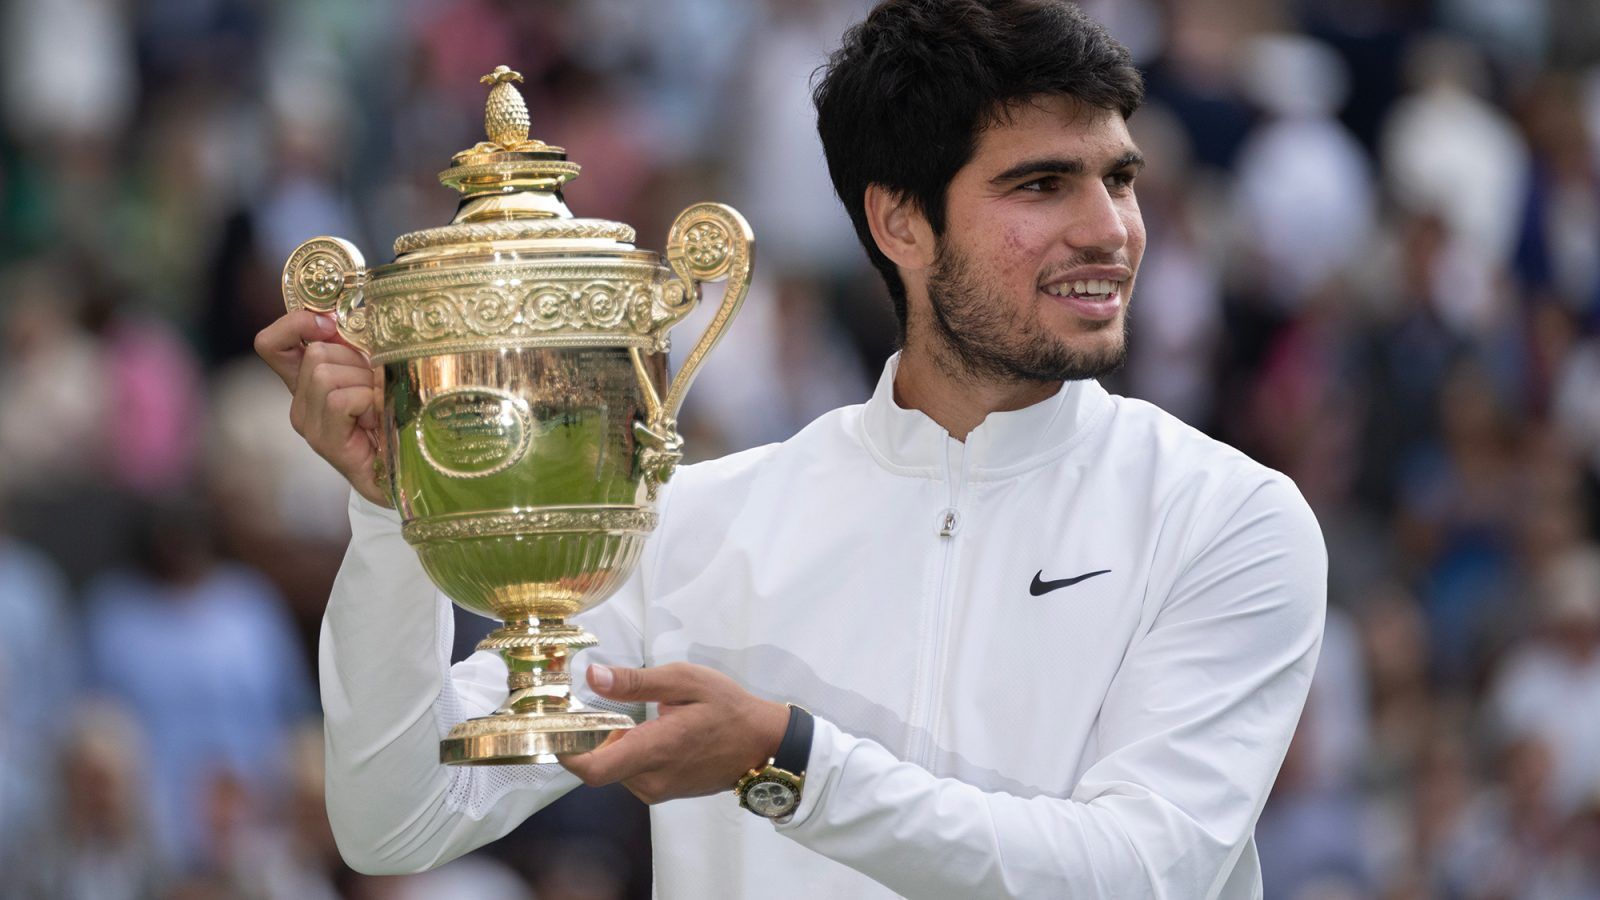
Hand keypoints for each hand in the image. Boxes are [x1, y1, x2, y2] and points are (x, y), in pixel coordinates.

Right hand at [254, 310, 388, 505]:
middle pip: (317, 353)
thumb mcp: (373, 375)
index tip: (330, 323)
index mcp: (307, 382)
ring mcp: (308, 423)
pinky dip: (368, 403)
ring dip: (366, 384)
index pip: (271, 344)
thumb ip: (357, 351)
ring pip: (327, 373)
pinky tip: (377, 421)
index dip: (295, 324)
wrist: (405, 473)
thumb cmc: (393, 420)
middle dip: (357, 363)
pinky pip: (341, 399)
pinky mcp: (323, 439)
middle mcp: (300, 402)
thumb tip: (353, 319)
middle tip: (377, 390)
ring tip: (379, 407)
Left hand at [560, 663, 789, 804]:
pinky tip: (646, 731)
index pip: (592, 769)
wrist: (762, 744)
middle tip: (592, 705)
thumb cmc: (727, 708)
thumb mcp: (685, 681)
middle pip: (599, 765)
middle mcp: (651, 779)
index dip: (565, 752)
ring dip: (613, 745)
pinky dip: (629, 753)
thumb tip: (593, 676)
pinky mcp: (664, 793)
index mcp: (654, 750)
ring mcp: (658, 790)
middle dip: (591, 738)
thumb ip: (636, 682)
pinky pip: (632, 774)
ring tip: (629, 714)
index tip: (555, 727)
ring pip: (615, 769)